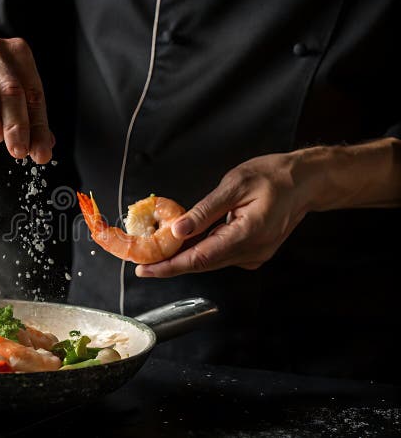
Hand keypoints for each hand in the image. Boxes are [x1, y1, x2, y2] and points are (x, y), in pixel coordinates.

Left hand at [135, 152, 310, 276]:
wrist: (306, 182)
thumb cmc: (273, 177)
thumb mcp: (234, 185)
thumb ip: (205, 211)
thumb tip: (178, 230)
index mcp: (247, 234)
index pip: (200, 258)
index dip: (170, 266)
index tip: (146, 270)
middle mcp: (252, 251)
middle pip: (202, 265)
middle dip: (170, 266)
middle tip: (142, 265)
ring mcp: (254, 255)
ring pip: (210, 262)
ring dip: (183, 260)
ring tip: (156, 255)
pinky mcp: (254, 252)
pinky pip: (220, 256)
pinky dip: (200, 253)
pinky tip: (184, 245)